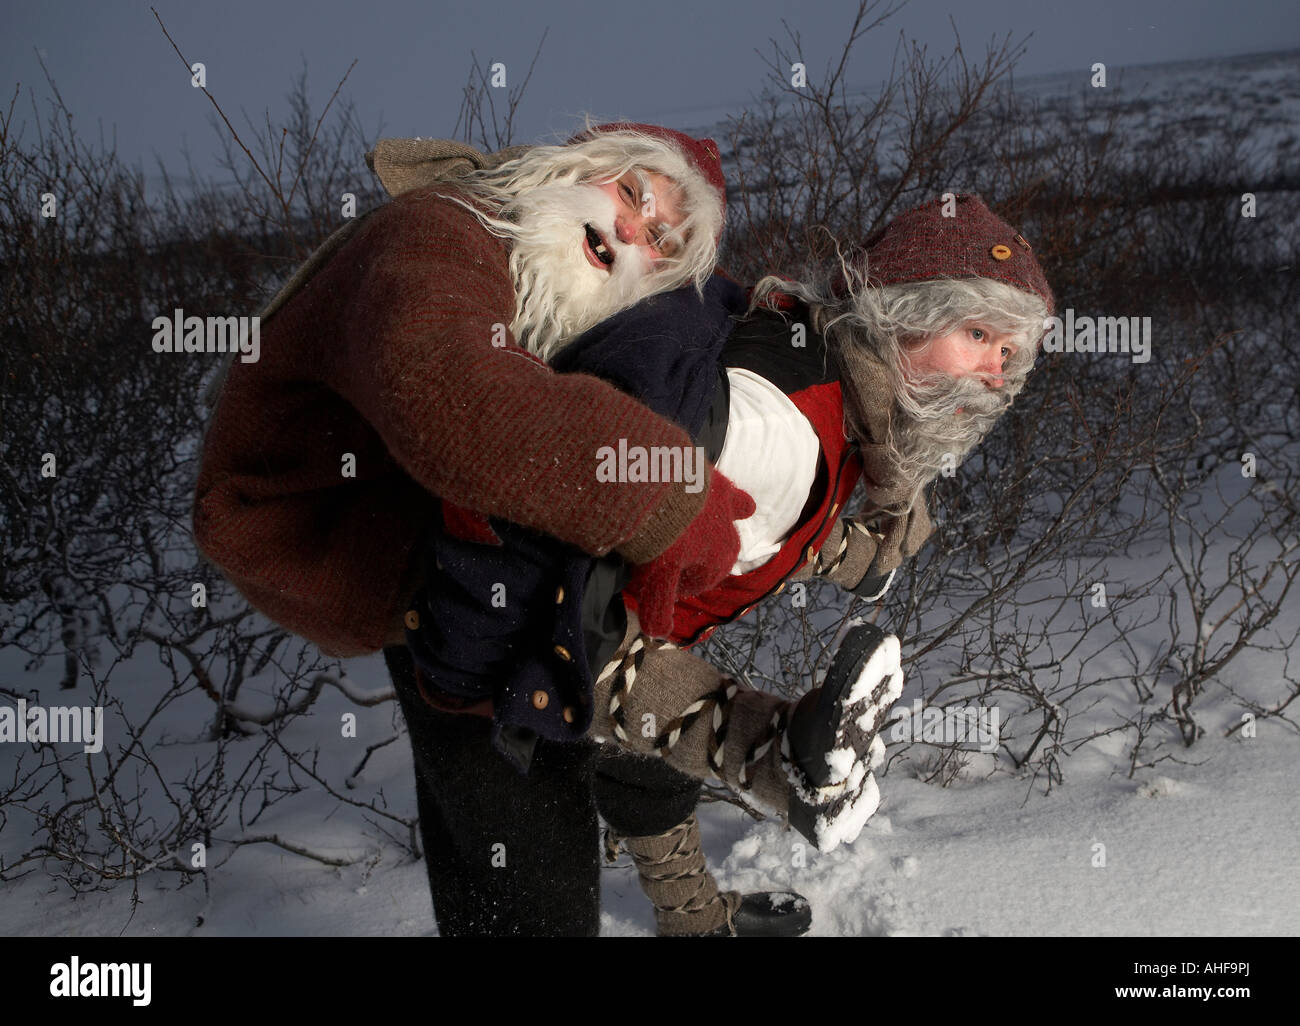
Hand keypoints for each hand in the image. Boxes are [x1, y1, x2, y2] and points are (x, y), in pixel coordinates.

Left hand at [626, 469, 754, 636]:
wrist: (655, 485)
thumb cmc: (658, 540)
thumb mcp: (654, 582)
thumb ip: (658, 609)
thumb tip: (657, 635)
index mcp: (719, 561)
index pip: (699, 581)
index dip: (677, 584)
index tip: (656, 581)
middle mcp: (728, 533)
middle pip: (714, 549)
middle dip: (696, 555)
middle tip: (664, 552)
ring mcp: (723, 504)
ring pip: (727, 516)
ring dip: (710, 522)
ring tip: (687, 521)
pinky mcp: (713, 477)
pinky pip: (721, 486)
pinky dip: (714, 491)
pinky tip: (699, 486)